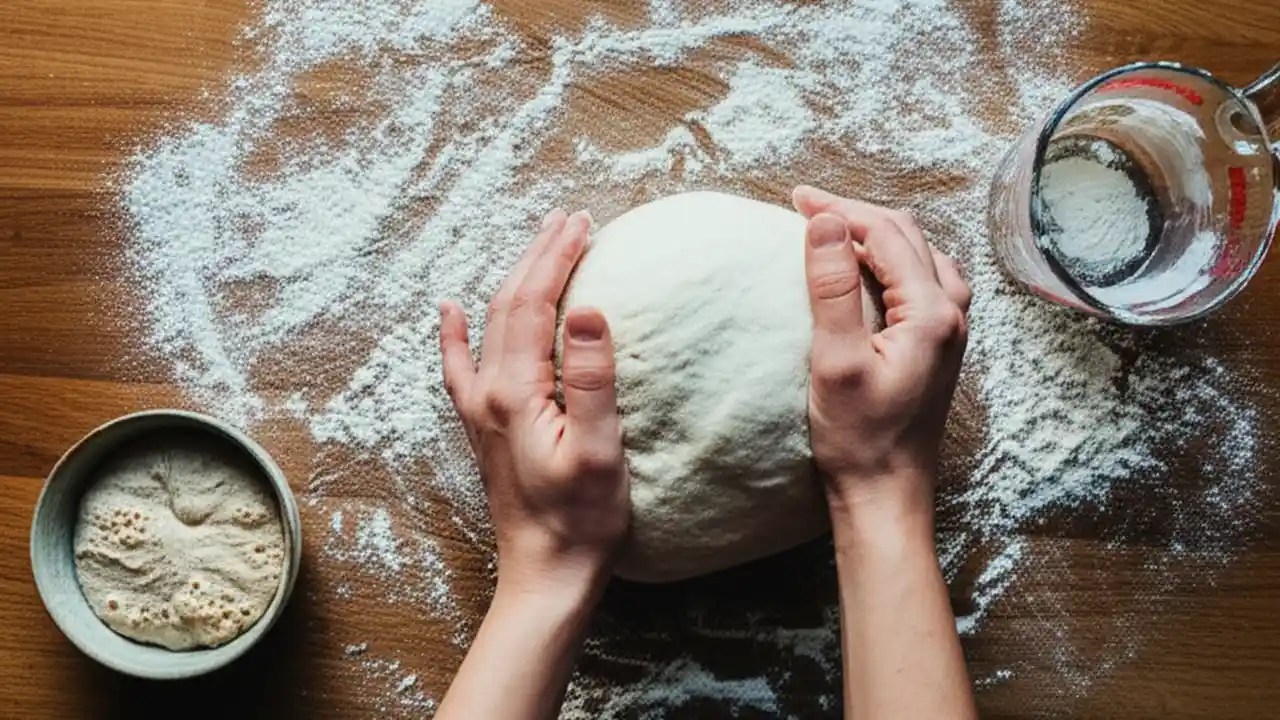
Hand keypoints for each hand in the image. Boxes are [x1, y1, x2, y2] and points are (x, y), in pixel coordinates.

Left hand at [439, 209, 628, 597]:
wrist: (544, 575)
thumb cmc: (580, 522)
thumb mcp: (600, 452)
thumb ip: (593, 380)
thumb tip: (589, 311)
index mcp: (514, 393)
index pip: (534, 305)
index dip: (558, 258)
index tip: (584, 223)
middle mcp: (486, 395)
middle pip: (508, 305)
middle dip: (538, 255)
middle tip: (570, 220)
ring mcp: (478, 411)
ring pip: (490, 324)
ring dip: (514, 279)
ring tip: (539, 245)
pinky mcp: (482, 427)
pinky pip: (459, 367)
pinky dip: (456, 333)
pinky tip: (450, 311)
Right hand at [792, 185, 970, 512]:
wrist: (886, 495)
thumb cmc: (859, 439)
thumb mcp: (835, 362)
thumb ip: (831, 289)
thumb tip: (825, 221)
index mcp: (931, 312)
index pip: (885, 234)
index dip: (839, 209)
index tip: (795, 200)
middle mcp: (951, 314)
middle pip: (907, 237)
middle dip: (856, 215)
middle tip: (806, 210)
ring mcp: (950, 331)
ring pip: (917, 256)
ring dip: (874, 236)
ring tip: (830, 233)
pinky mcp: (938, 346)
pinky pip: (919, 281)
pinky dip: (886, 262)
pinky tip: (861, 273)